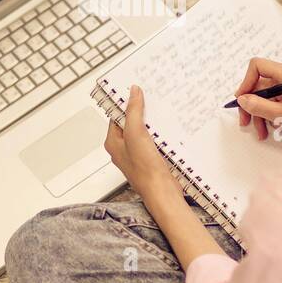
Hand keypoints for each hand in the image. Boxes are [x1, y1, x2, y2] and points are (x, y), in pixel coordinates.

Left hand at [104, 85, 177, 202]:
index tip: (134, 90)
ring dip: (151, 122)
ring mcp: (137, 155)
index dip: (125, 102)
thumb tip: (133, 93)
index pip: (117, 116)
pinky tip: (167, 127)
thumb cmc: (145, 170)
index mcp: (113, 143)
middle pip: (130, 122)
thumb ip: (133, 112)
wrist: (162, 192)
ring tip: (159, 109)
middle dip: (140, 111)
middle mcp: (123, 149)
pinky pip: (153, 141)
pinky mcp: (151, 159)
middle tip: (149, 96)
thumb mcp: (135, 134)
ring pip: (143, 131)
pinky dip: (160, 133)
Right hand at [235, 58, 281, 140]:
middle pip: (259, 85)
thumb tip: (242, 99)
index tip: (241, 99)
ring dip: (260, 115)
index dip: (246, 81)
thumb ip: (258, 106)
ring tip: (261, 133)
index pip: (257, 66)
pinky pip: (276, 103)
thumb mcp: (280, 114)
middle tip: (245, 122)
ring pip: (266, 97)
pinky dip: (270, 116)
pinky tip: (273, 129)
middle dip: (251, 105)